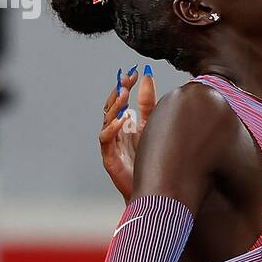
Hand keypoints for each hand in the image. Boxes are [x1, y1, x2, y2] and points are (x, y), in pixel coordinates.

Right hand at [99, 65, 157, 201]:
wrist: (155, 190)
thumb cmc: (153, 159)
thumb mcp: (153, 125)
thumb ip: (148, 103)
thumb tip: (147, 76)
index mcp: (126, 124)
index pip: (121, 100)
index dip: (125, 85)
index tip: (134, 72)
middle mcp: (117, 132)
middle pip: (111, 107)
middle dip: (118, 92)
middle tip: (126, 79)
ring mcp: (112, 145)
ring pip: (106, 121)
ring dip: (113, 106)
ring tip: (124, 94)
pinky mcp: (109, 158)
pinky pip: (106, 140)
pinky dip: (112, 128)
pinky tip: (122, 119)